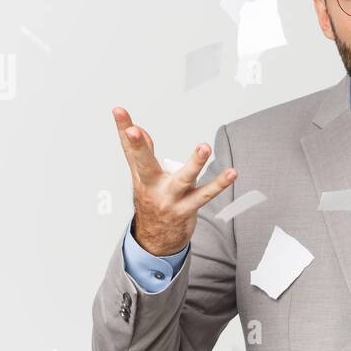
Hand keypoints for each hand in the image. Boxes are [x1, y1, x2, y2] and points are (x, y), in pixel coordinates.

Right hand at [112, 107, 236, 255]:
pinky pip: (205, 195)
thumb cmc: (151, 202)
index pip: (130, 148)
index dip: (123, 128)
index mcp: (140, 175)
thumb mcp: (142, 178)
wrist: (156, 240)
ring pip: (182, 179)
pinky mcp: (187, 208)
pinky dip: (219, 184)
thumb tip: (139, 129)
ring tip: (204, 147)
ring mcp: (170, 198)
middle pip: (143, 164)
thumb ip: (141, 152)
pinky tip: (231, 173)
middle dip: (138, 147)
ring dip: (194, 163)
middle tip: (134, 130)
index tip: (118, 109)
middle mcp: (152, 186)